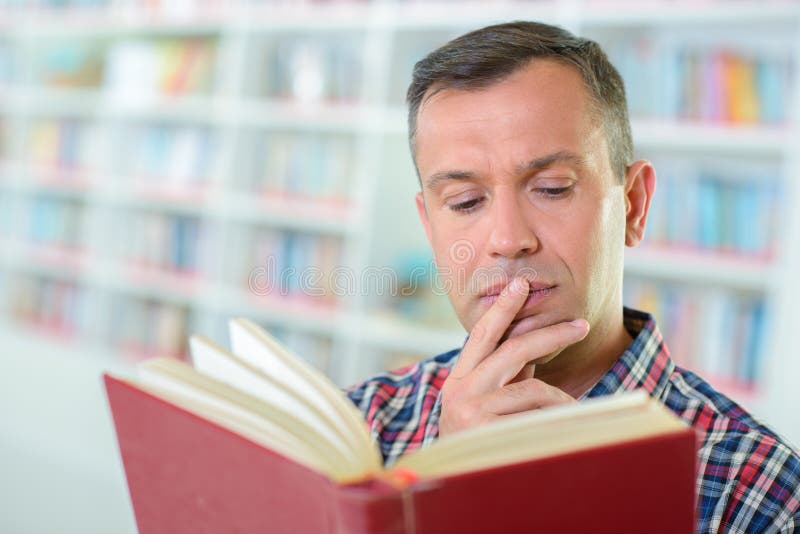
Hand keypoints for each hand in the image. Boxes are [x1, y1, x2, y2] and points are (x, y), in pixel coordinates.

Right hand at [439, 277, 589, 436]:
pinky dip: (556, 419)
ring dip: (560, 397)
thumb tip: (536, 352)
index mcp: (458, 380)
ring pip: (531, 388)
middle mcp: (460, 390)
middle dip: (550, 335)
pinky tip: (566, 427)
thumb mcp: (484, 405)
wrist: (453, 489)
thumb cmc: (475, 445)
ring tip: (576, 410)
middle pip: (512, 349)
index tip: (521, 285)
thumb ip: (504, 379)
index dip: (503, 309)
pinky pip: (536, 417)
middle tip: (581, 326)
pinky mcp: (486, 433)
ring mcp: (471, 412)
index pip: (481, 335)